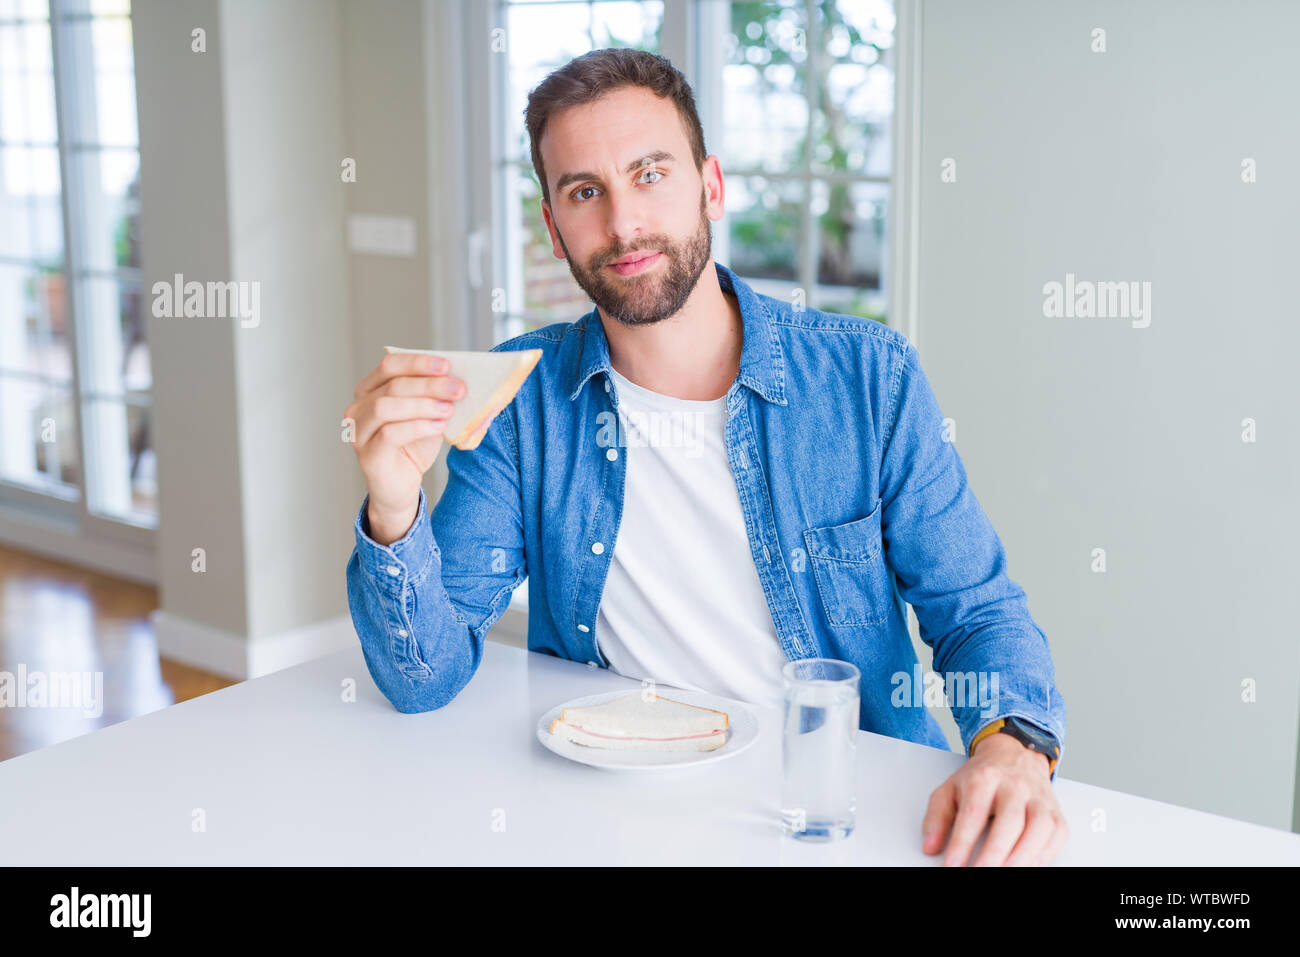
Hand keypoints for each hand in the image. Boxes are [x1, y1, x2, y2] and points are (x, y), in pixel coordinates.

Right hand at [345, 351, 466, 542]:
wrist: (401, 488)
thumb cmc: (413, 447)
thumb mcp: (426, 415)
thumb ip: (434, 396)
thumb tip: (459, 378)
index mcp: (369, 390)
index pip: (389, 365)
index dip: (418, 362)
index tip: (446, 365)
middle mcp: (358, 408)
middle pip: (392, 385)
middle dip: (429, 384)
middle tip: (458, 389)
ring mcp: (358, 432)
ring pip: (386, 406)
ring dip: (422, 404)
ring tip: (448, 409)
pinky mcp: (367, 455)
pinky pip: (390, 433)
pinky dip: (417, 426)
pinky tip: (438, 426)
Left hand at [921, 732, 1067, 865]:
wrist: (1014, 754)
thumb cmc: (981, 777)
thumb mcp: (950, 788)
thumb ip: (937, 817)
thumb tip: (930, 846)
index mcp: (983, 778)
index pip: (972, 814)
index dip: (962, 844)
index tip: (952, 866)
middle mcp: (1014, 786)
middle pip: (1009, 821)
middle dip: (995, 853)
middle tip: (981, 872)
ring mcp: (1038, 798)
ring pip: (1039, 827)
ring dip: (1023, 856)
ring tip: (1006, 873)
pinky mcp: (1055, 811)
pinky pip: (1056, 835)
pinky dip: (1044, 854)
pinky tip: (1029, 866)